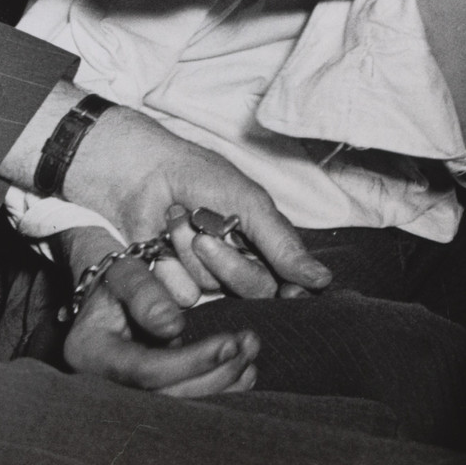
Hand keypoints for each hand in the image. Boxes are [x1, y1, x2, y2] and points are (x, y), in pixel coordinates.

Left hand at [61, 107, 330, 340]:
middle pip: (254, 291)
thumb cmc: (199, 177)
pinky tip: (160, 238)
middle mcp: (238, 267)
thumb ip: (283, 243)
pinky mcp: (172, 284)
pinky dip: (169, 264)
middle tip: (205, 234)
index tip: (289, 290)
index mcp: (263, 246)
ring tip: (180, 220)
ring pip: (213, 291)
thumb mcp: (249, 202)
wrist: (143, 170)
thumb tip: (323, 281)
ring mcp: (205, 277)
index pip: (289, 282)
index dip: (290, 289)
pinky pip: (181, 294)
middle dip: (229, 263)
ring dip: (192, 253)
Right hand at [62, 274, 259, 396]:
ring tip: (250, 352)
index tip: (228, 343)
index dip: (190, 361)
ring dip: (223, 384)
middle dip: (214, 375)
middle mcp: (104, 387)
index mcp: (89, 354)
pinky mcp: (149, 401)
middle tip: (248, 345)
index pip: (144, 371)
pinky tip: (245, 372)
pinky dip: (220, 392)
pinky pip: (185, 406)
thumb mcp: (123, 273)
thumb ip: (142, 292)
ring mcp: (126, 400)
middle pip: (165, 398)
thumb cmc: (117, 283)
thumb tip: (171, 326)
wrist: (111, 300)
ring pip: (180, 409)